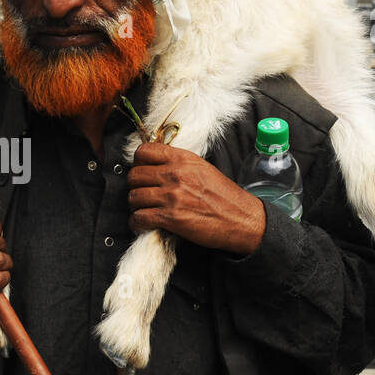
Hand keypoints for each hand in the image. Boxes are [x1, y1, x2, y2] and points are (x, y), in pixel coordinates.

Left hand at [127, 143, 265, 254]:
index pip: (144, 151)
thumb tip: (154, 165)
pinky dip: (137, 223)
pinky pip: (139, 218)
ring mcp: (172, 196)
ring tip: (143, 210)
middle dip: (135, 186)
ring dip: (135, 206)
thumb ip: (178, 164)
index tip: (141, 171)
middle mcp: (175, 174)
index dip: (138, 163)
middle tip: (142, 193)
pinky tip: (142, 223)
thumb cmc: (223, 196)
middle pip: (134, 175)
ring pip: (134, 197)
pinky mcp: (171, 217)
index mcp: (183, 159)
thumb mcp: (202, 168)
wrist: (241, 218)